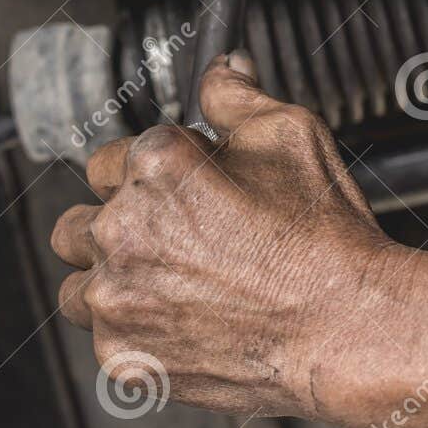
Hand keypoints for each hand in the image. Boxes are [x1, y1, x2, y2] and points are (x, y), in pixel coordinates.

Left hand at [52, 53, 393, 416]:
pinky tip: (184, 326)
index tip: (178, 196)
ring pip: (79, 286)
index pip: (109, 161)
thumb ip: (236, 98)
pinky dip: (136, 335)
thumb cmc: (325, 241)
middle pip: (81, 223)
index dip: (148, 178)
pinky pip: (107, 340)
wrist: (348, 332)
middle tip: (176, 245)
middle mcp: (123, 230)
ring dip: (111, 283)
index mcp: (153, 167)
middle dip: (121, 229)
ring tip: (169, 289)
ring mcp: (118, 298)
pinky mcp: (125, 356)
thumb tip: (222, 71)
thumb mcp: (292, 138)